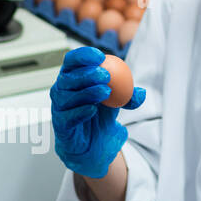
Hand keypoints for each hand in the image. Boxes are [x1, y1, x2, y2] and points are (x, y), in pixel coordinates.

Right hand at [49, 47, 144, 179]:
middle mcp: (61, 90)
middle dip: (87, 74)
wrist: (92, 145)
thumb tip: (141, 93)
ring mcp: (58, 107)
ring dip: (87, 92)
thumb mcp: (118, 102)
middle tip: (106, 75)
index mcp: (72, 77)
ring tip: (106, 92)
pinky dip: (80, 112)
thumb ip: (129, 96)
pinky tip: (92, 109)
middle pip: (69, 77)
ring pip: (67, 96)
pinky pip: (67, 116)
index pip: (72, 60)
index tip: (101, 57)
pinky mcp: (60, 124)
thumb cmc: (100, 116)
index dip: (83, 56)